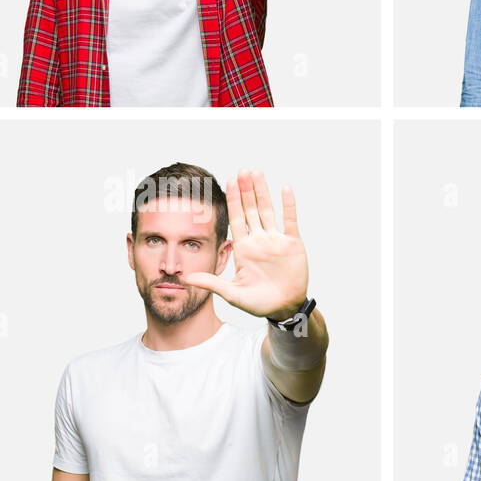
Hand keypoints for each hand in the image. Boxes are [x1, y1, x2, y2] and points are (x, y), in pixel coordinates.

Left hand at [183, 169, 308, 319]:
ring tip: (257, 173)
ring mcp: (276, 240)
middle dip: (246, 190)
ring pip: (268, 210)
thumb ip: (212, 283)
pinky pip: (290, 220)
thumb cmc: (258, 303)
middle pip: (250, 209)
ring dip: (263, 192)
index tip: (228, 181)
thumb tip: (187, 278)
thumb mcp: (232, 293)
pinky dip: (288, 204)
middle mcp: (259, 240)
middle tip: (241, 171)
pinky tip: (285, 188)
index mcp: (244, 248)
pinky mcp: (293, 244)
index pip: (236, 218)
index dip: (233, 200)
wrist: (283, 308)